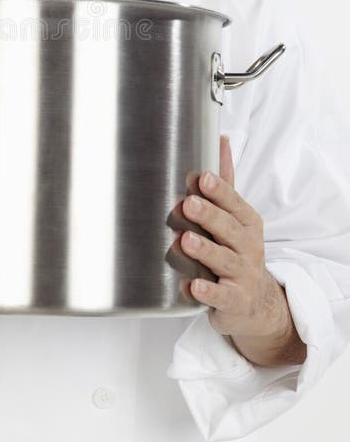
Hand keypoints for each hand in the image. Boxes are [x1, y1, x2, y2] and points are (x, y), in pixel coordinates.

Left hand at [179, 136, 291, 343]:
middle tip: (188, 204)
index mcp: (247, 222)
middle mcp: (247, 247)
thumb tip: (220, 138)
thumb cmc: (238, 250)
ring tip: (186, 242)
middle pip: (228, 229)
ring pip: (223, 260)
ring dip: (205, 251)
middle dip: (209, 215)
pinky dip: (207, 291)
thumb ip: (226, 181)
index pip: (235, 203)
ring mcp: (241, 274)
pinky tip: (192, 285)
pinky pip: (220, 296)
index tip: (202, 178)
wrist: (255, 303)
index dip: (219, 191)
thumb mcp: (237, 216)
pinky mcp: (233, 301)